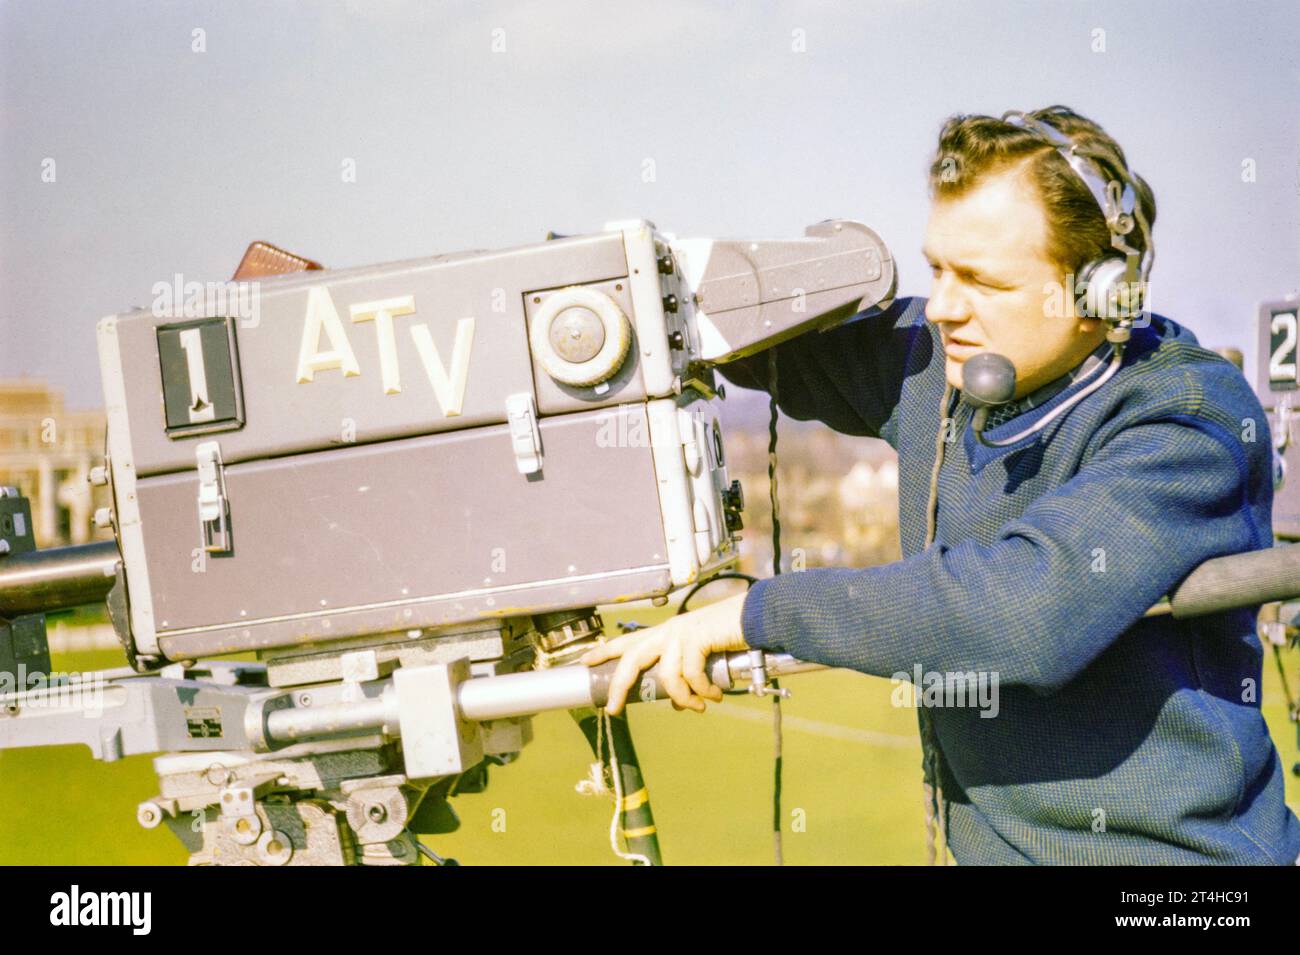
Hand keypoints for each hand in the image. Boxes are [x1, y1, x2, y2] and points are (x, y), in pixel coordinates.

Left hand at [579, 593, 750, 715]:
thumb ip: (687, 677)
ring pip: (666, 676)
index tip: (584, 660)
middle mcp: (668, 630)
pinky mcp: (696, 638)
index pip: (628, 640)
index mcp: (666, 632)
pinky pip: (691, 676)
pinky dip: (702, 691)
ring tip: (698, 707)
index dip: (605, 650)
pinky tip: (713, 696)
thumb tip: (681, 704)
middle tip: (614, 708)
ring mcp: (681, 633)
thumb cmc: (730, 636)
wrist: (755, 617)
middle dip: (619, 684)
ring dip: (683, 698)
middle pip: (632, 657)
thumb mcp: (702, 658)